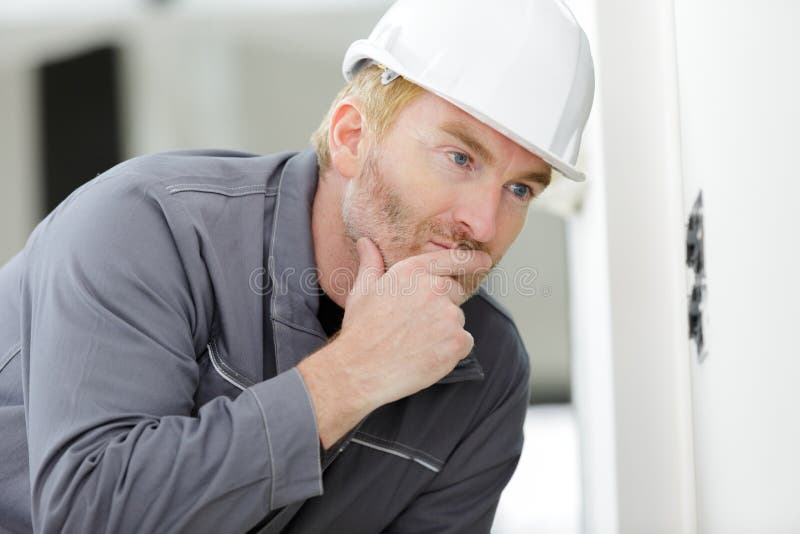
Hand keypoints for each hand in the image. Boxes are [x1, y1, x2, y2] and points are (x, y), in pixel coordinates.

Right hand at [298, 237, 490, 448]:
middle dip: (442, 306)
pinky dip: (451, 350)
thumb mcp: (362, 291)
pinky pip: (464, 342)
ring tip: (417, 342)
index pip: (452, 259)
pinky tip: (427, 355)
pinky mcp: (457, 341)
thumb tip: (366, 243)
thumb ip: (371, 264)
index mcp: (412, 272)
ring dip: (445, 330)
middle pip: (456, 293)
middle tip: (416, 325)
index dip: (471, 259)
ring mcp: (448, 315)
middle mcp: (434, 288)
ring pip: (457, 320)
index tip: (484, 260)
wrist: (361, 369)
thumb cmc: (360, 331)